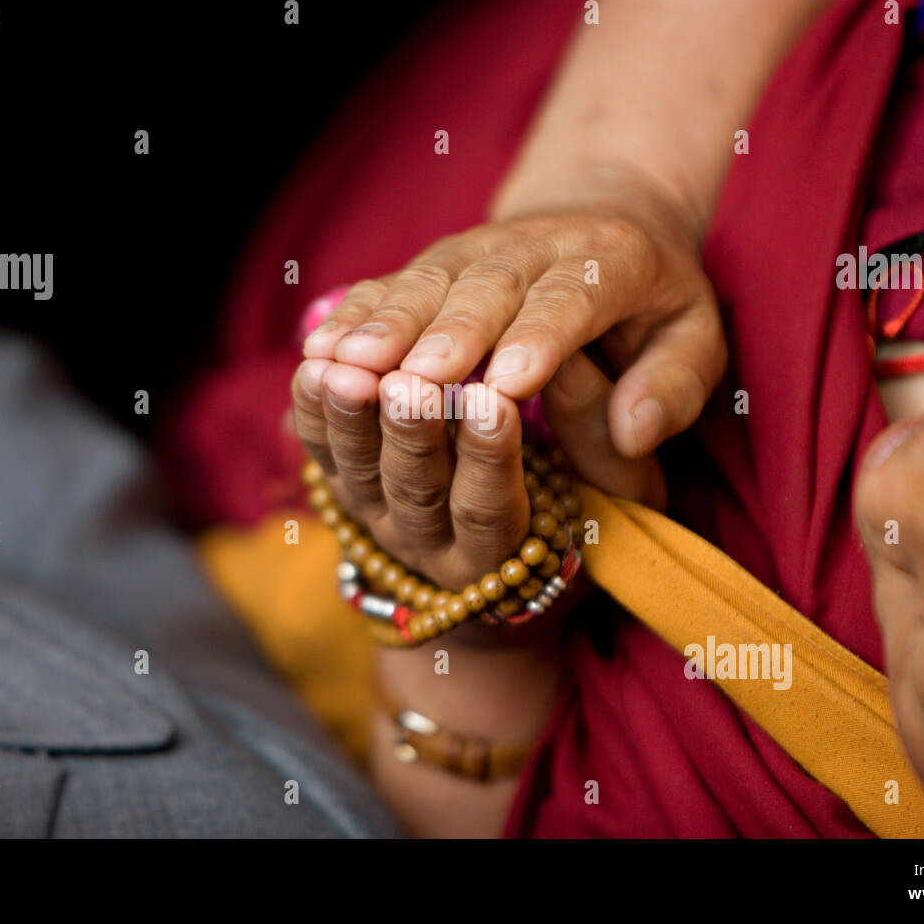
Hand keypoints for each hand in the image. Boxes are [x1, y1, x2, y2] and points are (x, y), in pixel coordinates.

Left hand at [292, 348, 667, 596]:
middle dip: (410, 433)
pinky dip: (311, 410)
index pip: (490, 509)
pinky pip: (321, 453)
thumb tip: (568, 360)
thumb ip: (593, 428)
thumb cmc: (578, 506)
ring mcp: (380, 521)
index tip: (490, 398)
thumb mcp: (613, 488)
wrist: (499, 563)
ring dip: (348, 419)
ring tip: (345, 366)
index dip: (488, 456)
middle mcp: (431, 546)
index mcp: (502, 556)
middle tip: (410, 381)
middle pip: (414, 491)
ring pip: (357, 474)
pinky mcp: (347, 490)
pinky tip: (313, 361)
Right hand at [301, 206, 725, 461]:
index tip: (509, 387)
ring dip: (384, 328)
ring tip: (348, 369)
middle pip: (487, 291)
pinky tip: (318, 354)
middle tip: (415, 384)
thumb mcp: (695, 336)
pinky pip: (386, 287)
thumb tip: (632, 434)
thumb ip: (674, 385)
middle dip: (449, 336)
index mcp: (607, 262)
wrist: (604, 211)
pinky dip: (351, 318)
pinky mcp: (432, 265)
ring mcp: (472, 251)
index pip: (569, 302)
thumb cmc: (654, 300)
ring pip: (425, 285)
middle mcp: (532, 248)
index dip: (538, 340)